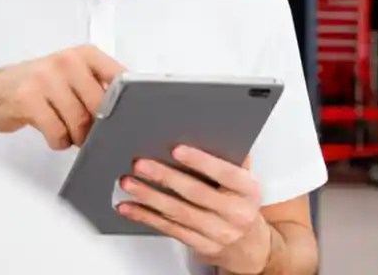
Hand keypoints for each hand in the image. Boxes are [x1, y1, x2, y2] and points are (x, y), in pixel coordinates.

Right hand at [0, 45, 124, 149]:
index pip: (120, 77)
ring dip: (76, 136)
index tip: (125, 117)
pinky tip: (50, 132)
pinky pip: (57, 133)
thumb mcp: (71, 76)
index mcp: (84, 54)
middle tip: (87, 131)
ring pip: (79, 122)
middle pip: (100, 105)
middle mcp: (67, 61)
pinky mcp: (28, 99)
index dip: (125, 102)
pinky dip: (58, 141)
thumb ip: (98, 86)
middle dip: (96, 127)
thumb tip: (128, 112)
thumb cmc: (37, 86)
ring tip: (65, 129)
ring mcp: (46, 78)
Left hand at [117, 146, 271, 273]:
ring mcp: (218, 232)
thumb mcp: (244, 179)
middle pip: (195, 193)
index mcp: (248, 190)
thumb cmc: (240, 203)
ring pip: (178, 213)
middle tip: (141, 164)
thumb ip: (230, 158)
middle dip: (165, 177)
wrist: (247, 244)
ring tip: (130, 182)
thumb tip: (204, 132)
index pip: (225, 173)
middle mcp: (235, 213)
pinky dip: (146, 216)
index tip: (176, 149)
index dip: (200, 161)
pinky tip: (130, 207)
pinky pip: (169, 229)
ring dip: (149, 196)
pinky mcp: (200, 245)